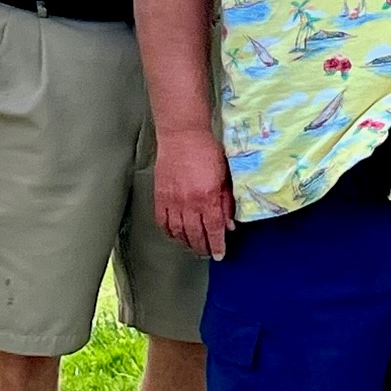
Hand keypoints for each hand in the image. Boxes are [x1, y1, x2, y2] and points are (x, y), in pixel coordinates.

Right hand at [155, 128, 234, 259]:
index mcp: (208, 197)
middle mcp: (189, 203)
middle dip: (202, 248)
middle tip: (206, 253)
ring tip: (192, 247)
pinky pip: (163, 221)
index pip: (213, 230)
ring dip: (186, 243)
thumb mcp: (224, 176)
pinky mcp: (160, 196)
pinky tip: (175, 234)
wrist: (182, 135)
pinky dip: (169, 232)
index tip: (219, 254)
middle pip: (195, 235)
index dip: (217, 245)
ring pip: (178, 232)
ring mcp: (173, 201)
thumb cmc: (206, 151)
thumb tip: (229, 223)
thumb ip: (226, 202)